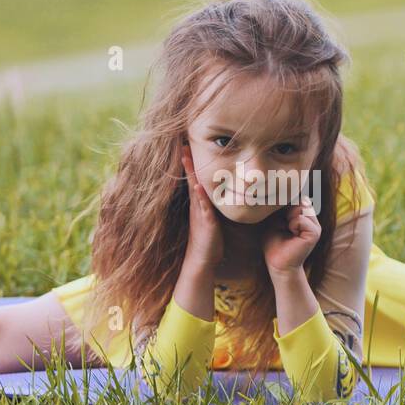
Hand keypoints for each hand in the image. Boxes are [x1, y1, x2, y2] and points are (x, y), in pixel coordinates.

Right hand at [180, 143, 222, 269]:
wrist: (203, 260)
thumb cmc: (209, 240)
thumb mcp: (211, 218)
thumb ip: (213, 205)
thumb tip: (222, 193)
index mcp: (199, 203)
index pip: (194, 179)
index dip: (191, 164)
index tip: (187, 147)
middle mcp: (197, 206)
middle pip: (191, 179)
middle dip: (187, 162)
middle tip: (182, 144)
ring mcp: (200, 213)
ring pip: (194, 189)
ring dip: (190, 173)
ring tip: (186, 157)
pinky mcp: (206, 223)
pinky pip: (203, 207)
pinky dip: (200, 197)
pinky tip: (198, 186)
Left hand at [262, 195, 320, 277]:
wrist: (278, 264)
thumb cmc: (274, 244)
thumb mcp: (275, 220)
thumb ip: (284, 208)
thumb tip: (290, 194)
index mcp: (304, 216)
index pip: (297, 198)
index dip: (285, 203)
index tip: (279, 216)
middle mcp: (311, 220)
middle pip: (299, 200)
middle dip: (287, 210)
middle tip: (284, 225)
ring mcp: (315, 226)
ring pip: (301, 207)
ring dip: (289, 217)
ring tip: (288, 230)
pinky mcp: (314, 233)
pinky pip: (301, 219)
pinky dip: (292, 224)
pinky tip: (292, 234)